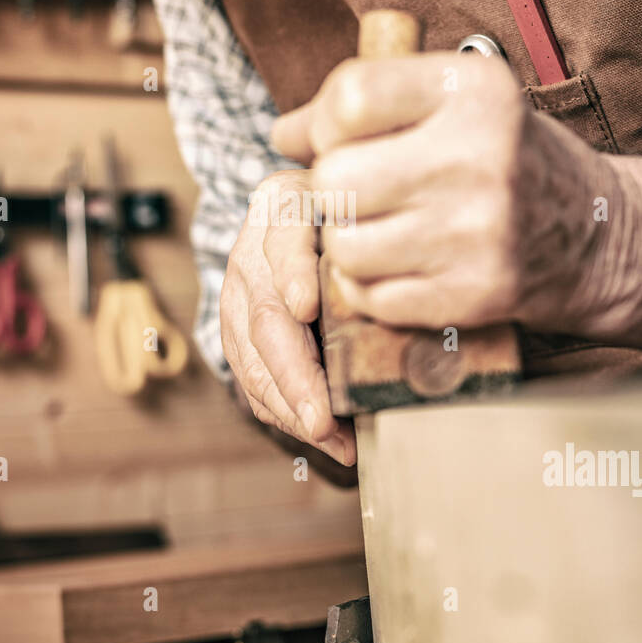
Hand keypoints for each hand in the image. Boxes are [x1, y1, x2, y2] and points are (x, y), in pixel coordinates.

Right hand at [220, 169, 355, 464]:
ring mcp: (237, 298)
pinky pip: (251, 380)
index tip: (305, 306)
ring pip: (252, 358)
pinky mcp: (235, 334)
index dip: (292, 274)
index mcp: (281, 209)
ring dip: (291, 405)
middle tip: (321, 417)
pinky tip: (318, 435)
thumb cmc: (339, 217)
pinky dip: (283, 412)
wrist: (288, 217)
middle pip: (265, 316)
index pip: (283, 239)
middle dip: (294, 373)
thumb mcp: (354, 205)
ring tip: (327, 437)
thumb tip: (406, 274)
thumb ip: (372, 227)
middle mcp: (251, 255)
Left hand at [271, 52, 626, 338]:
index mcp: (474, 90)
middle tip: (362, 195)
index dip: (326, 124)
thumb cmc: (508, 159)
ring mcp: (479, 230)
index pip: (350, 97)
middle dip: (333, 191)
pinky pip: (371, 296)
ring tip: (385, 230)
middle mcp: (480, 154)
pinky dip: (372, 287)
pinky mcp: (476, 292)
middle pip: (335, 178)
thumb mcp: (457, 105)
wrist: (600, 234)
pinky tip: (405, 267)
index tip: (345, 139)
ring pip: (344, 245)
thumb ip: (370, 105)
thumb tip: (281, 135)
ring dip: (349, 243)